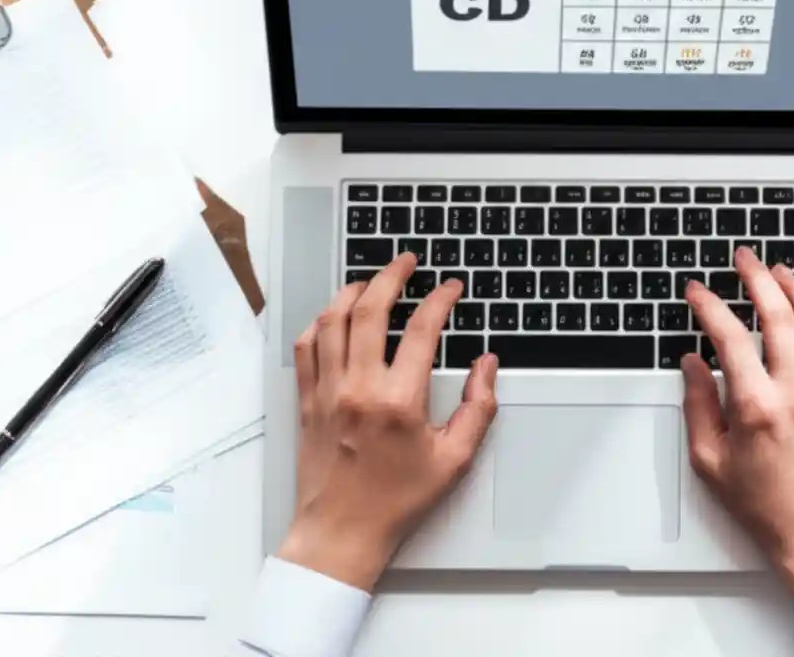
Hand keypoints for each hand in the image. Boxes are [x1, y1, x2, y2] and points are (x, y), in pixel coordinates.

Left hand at [279, 253, 498, 590]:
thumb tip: (486, 366)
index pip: (421, 330)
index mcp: (399, 401)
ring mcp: (327, 391)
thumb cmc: (396, 501)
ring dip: (353, 291)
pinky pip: (306, 347)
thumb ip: (478, 407)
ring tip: (372, 280)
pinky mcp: (308, 401)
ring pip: (332, 320)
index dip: (440, 300)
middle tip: (408, 262)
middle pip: (370, 309)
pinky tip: (334, 316)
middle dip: (392, 276)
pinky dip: (320, 322)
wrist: (342, 531)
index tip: (451, 288)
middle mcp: (359, 388)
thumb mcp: (455, 459)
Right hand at [682, 247, 793, 597]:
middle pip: (779, 317)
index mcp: (756, 408)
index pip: (729, 338)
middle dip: (758, 279)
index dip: (709, 306)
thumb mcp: (711, 462)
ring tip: (784, 272)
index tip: (698, 291)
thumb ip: (698, 407)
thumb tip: (692, 365)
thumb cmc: (765, 508)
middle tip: (745, 259)